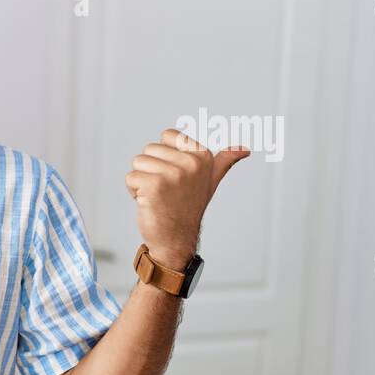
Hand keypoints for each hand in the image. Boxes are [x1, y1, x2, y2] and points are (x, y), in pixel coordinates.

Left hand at [126, 129, 249, 268]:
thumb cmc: (189, 207)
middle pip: (149, 149)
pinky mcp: (154, 186)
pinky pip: (131, 178)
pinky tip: (148, 202)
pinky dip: (133, 191)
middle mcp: (191, 163)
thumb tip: (244, 149)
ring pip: (138, 162)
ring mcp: (174, 174)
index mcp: (203, 156)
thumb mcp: (211, 181)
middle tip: (165, 190)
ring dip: (141, 180)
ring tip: (157, 196)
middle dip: (150, 169)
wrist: (177, 239)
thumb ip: (224, 161)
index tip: (175, 175)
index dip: (164, 155)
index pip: (167, 135)